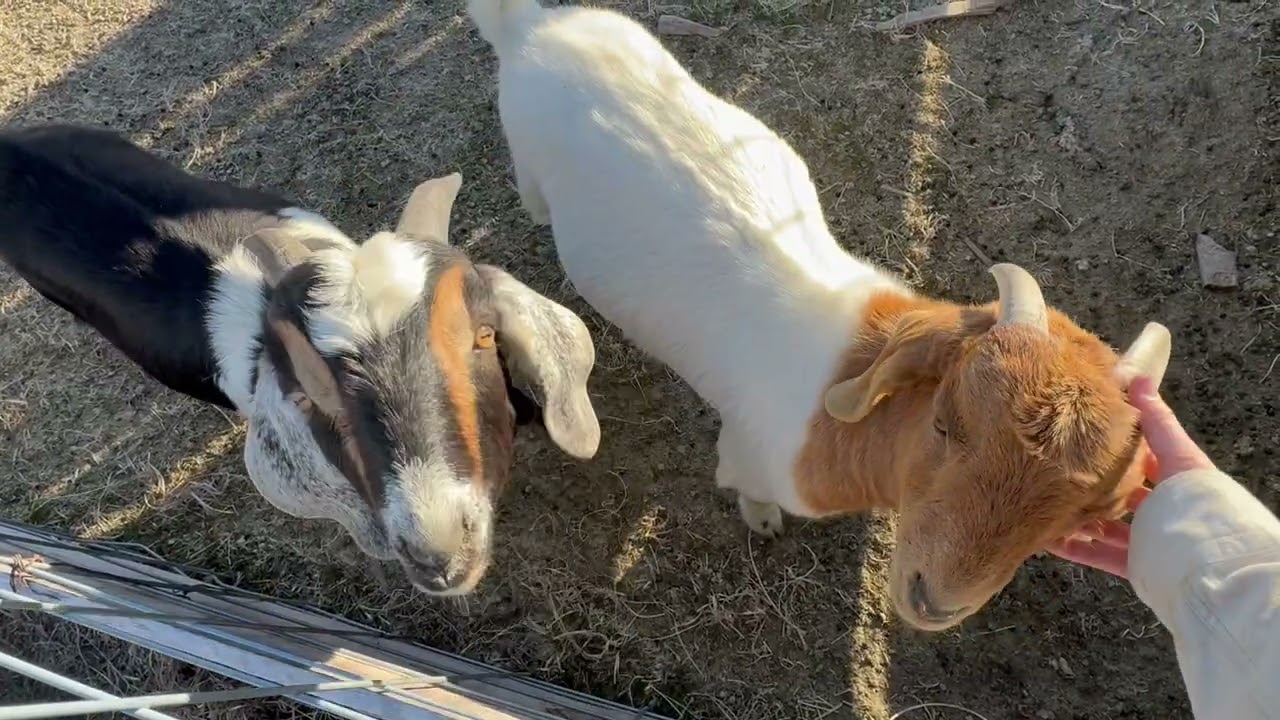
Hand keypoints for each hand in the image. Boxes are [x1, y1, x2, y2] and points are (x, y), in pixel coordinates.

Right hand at [1046, 376, 1216, 578]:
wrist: (1208, 559)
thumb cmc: (1195, 501)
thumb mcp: (1176, 452)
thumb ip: (1155, 420)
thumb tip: (1137, 377)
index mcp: (1173, 482)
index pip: (1141, 462)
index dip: (1116, 449)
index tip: (1085, 436)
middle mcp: (1159, 511)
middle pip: (1117, 496)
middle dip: (1089, 487)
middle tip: (1055, 471)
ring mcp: (1146, 540)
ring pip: (1102, 527)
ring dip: (1074, 518)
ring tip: (1043, 504)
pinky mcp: (1134, 565)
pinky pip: (1096, 555)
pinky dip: (1072, 549)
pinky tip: (1046, 538)